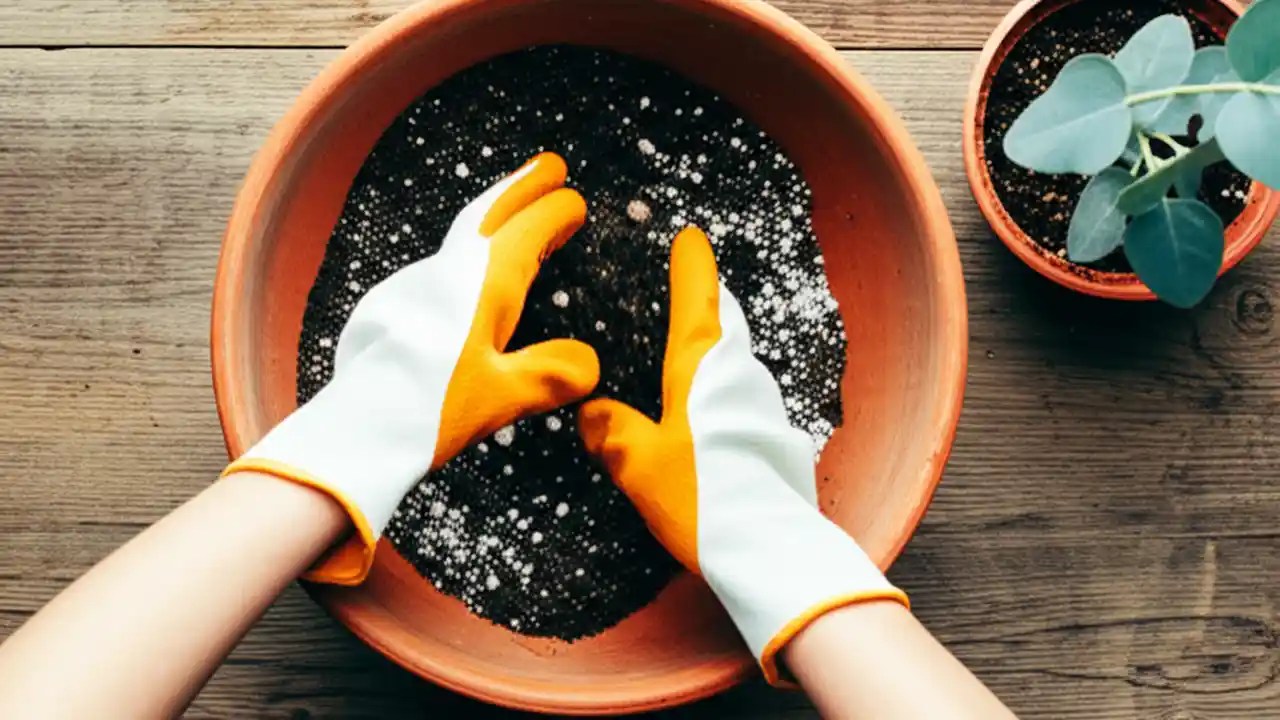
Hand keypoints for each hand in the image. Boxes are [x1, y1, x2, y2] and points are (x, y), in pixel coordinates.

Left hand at [227, 153, 599, 584]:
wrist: (356, 427)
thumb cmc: (433, 409)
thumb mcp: (506, 396)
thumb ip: (552, 374)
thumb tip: (588, 362)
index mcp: (484, 283)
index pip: (527, 230)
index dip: (554, 212)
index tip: (575, 201)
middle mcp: (446, 271)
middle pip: (488, 213)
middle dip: (521, 186)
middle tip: (547, 164)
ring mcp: (412, 284)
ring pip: (460, 235)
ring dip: (491, 214)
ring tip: (511, 210)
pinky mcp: (388, 305)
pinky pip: (437, 264)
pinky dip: (464, 253)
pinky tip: (463, 275)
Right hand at [578, 226, 905, 684]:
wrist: (769, 547)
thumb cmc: (701, 496)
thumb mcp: (637, 464)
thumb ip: (611, 431)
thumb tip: (591, 410)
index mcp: (702, 364)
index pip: (700, 296)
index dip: (693, 263)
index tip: (689, 237)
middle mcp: (740, 373)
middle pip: (725, 321)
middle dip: (708, 299)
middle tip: (686, 287)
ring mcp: (765, 403)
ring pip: (737, 359)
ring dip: (716, 348)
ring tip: (686, 352)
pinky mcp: (777, 435)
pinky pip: (744, 396)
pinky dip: (725, 389)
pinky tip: (708, 413)